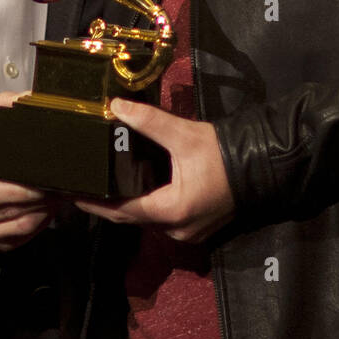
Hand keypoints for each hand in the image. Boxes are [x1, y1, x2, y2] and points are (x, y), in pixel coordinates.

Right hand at [0, 94, 59, 250]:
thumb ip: (8, 109)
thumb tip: (30, 98)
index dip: (20, 186)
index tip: (45, 178)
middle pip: (7, 208)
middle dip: (38, 199)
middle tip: (60, 188)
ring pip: (19, 225)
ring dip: (44, 212)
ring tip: (58, 196)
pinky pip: (20, 238)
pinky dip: (38, 225)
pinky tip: (46, 211)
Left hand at [75, 98, 234, 243]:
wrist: (264, 165)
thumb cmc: (224, 154)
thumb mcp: (184, 134)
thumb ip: (149, 121)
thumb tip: (117, 105)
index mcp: (171, 212)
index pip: (123, 212)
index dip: (96, 204)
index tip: (74, 194)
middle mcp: (177, 229)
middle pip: (133, 219)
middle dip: (108, 206)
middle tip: (84, 189)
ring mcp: (189, 232)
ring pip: (149, 221)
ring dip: (129, 207)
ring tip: (106, 187)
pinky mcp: (198, 226)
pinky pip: (164, 219)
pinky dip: (148, 207)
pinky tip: (137, 190)